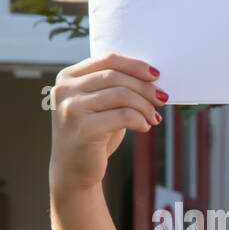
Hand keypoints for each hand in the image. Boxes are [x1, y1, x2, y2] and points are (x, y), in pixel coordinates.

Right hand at [49, 53, 163, 195]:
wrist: (74, 169)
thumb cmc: (94, 134)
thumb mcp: (100, 106)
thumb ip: (114, 88)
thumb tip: (151, 79)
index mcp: (68, 77)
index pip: (106, 60)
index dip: (134, 65)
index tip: (156, 75)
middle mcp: (65, 89)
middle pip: (116, 76)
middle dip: (145, 87)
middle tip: (162, 99)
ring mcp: (72, 108)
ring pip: (121, 95)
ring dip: (145, 106)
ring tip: (154, 118)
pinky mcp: (84, 128)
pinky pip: (123, 116)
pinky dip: (140, 120)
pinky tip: (145, 127)